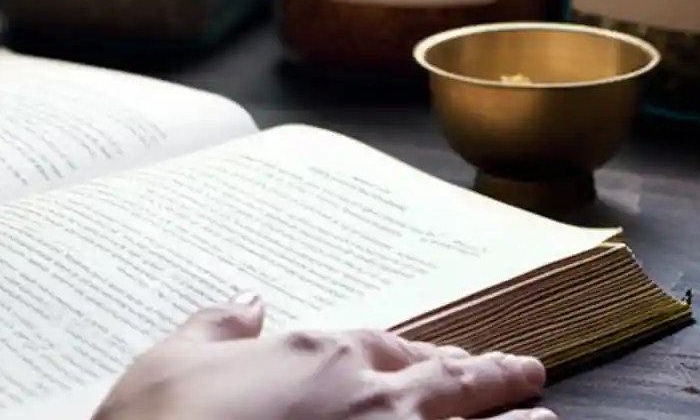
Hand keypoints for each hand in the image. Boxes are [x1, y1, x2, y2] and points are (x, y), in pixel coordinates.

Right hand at [93, 295, 554, 419]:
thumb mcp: (171, 361)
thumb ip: (217, 327)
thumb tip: (242, 302)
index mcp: (317, 355)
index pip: (383, 346)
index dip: (418, 353)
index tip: (440, 358)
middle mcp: (367, 398)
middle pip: (448, 381)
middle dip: (492, 377)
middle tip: (528, 374)